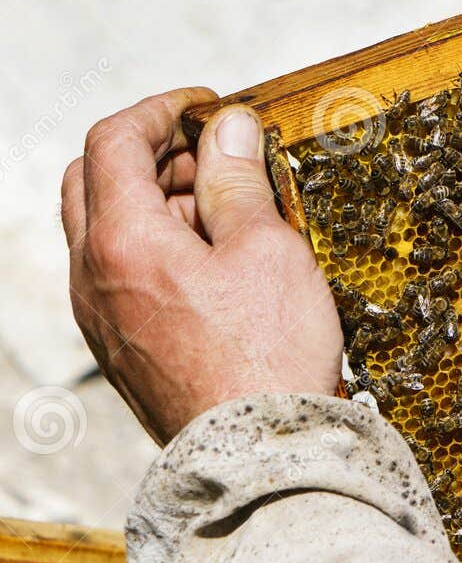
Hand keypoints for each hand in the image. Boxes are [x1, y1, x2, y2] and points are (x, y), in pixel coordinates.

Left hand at [62, 90, 342, 445]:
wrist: (259, 454)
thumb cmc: (267, 356)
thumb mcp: (267, 249)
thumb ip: (238, 180)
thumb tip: (228, 129)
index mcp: (120, 240)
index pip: (113, 141)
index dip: (160, 111)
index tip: (206, 108)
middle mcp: (93, 276)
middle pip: (92, 182)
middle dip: (148, 154)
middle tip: (212, 155)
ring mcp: (101, 318)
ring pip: (104, 231)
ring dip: (154, 202)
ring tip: (228, 212)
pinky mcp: (122, 350)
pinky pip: (121, 276)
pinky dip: (156, 248)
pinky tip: (216, 265)